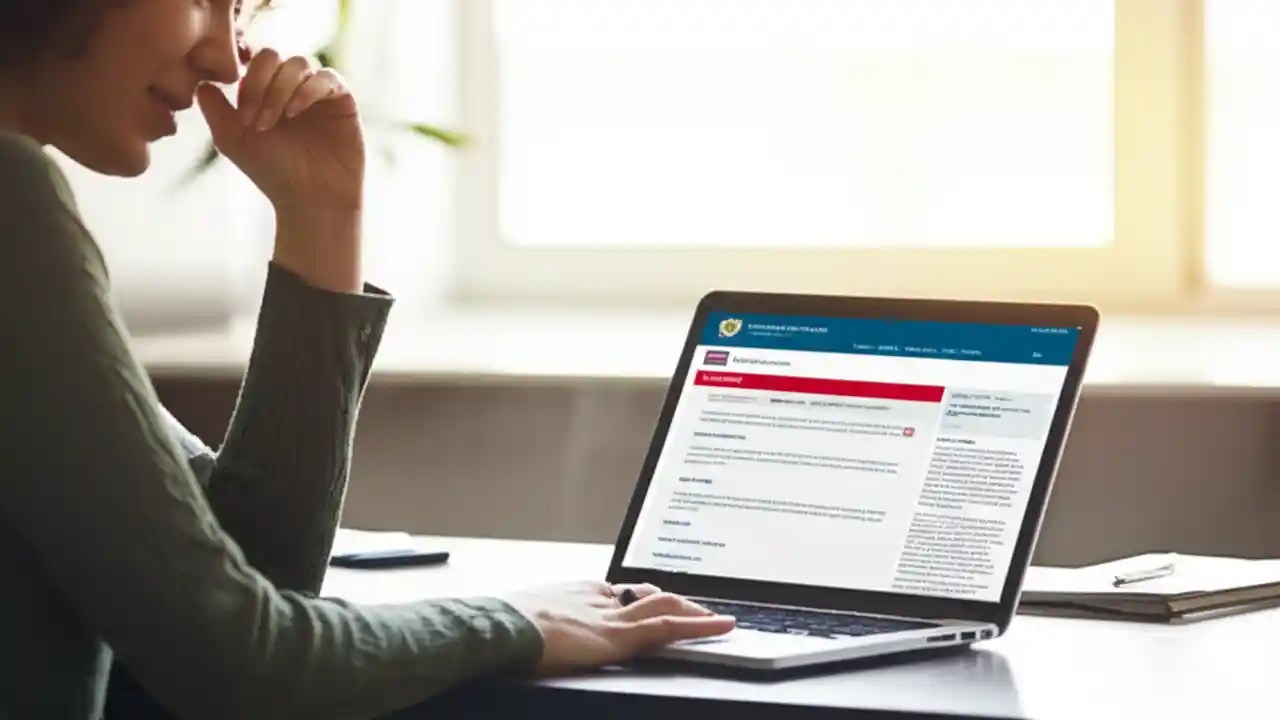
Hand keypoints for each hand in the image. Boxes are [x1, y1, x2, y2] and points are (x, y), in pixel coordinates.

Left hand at [196, 47, 365, 291]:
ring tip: (273, 121)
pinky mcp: (343, 100)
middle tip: (254, 120)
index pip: (253, 60)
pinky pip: (326, 77)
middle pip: (273, 56)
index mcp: (269, 91)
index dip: (243, 79)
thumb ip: (214, 108)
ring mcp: (319, 92)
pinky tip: (294, 113)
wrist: (310, 199)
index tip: (241, 115)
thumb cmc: (272, 171)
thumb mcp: (232, 139)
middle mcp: (294, 87)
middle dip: (258, 84)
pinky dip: (306, 90)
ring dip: (279, 89)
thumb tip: (201, 81)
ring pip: (298, 63)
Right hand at [502, 582, 735, 673]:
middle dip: (675, 602)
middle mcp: (599, 597)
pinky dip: (700, 626)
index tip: (656, 601)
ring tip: (717, 620)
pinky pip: (669, 627)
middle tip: (696, 610)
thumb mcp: (525, 616)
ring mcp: (612, 616)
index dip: (643, 597)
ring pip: (665, 606)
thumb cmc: (502, 627)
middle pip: (647, 594)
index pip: (620, 591)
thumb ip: (540, 622)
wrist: (500, 627)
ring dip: (694, 612)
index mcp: (577, 592)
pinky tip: (722, 626)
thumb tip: (530, 633)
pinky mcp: (619, 636)